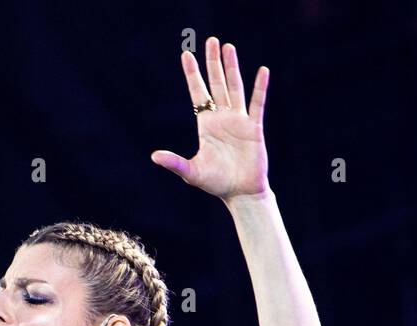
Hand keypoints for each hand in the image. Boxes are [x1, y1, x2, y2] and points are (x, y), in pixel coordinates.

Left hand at [150, 36, 269, 201]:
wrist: (240, 193)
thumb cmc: (216, 183)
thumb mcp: (191, 172)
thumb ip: (175, 162)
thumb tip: (154, 156)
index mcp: (206, 125)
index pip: (198, 94)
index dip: (192, 75)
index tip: (186, 56)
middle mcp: (222, 118)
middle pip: (216, 84)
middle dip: (212, 63)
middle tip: (210, 41)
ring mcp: (239, 121)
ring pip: (234, 88)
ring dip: (231, 68)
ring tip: (228, 47)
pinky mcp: (254, 128)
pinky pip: (257, 104)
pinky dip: (259, 88)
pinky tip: (262, 71)